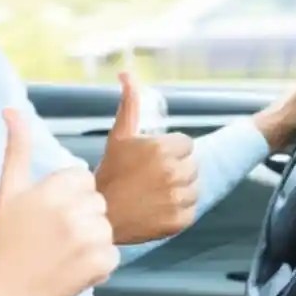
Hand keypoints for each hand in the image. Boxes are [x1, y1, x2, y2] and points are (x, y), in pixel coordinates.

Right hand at [0, 109, 119, 295]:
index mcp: (54, 188)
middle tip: (55, 236)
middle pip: (98, 202)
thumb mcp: (9, 190)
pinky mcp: (101, 262)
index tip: (49, 215)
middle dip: (82, 217)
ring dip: (91, 241)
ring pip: (106, 228)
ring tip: (63, 253)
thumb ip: (16, 148)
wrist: (11, 292)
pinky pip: (112, 254)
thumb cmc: (9, 239)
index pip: (83, 179)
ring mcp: (89, 237)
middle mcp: (73, 210)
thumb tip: (11, 109)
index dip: (68, 197)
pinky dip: (97, 264)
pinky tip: (73, 269)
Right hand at [94, 72, 199, 244]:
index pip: (186, 144)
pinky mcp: (179, 221)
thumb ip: (129, 104)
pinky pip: (190, 210)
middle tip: (154, 177)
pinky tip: (159, 208)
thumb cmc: (109, 174)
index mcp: (162, 148)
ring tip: (157, 192)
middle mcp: (173, 172)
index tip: (154, 159)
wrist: (100, 215)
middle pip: (193, 165)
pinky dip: (179, 211)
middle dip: (177, 169)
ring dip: (180, 190)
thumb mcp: (118, 136)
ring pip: (194, 188)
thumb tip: (127, 74)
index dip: (171, 150)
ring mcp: (177, 198)